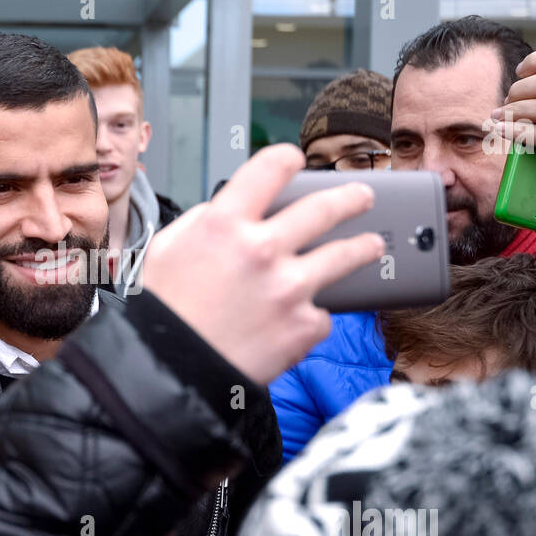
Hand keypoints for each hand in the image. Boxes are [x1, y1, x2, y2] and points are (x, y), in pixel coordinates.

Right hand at [138, 144, 382, 384]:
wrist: (168, 375)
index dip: (286, 159)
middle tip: (363, 196)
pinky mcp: (303, 326)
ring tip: (372, 245)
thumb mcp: (165, 251)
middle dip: (350, 198)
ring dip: (364, 246)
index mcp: (223, 223)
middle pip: (324, 207)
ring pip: (345, 254)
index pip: (270, 168)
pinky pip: (323, 313)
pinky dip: (313, 315)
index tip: (296, 162)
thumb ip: (203, 223)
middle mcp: (261, 248)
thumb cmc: (162, 315)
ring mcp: (289, 288)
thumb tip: (227, 211)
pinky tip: (303, 319)